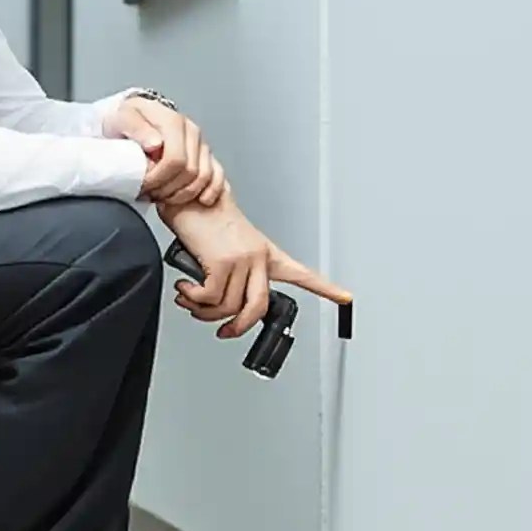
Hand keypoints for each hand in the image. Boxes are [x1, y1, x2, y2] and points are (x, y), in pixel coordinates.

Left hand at [104, 96, 225, 206]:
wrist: (135, 119)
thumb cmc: (127, 121)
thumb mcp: (123, 119)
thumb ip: (138, 130)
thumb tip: (155, 145)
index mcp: (173, 122)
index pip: (175, 159)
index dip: (158, 179)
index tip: (142, 186)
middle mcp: (191, 131)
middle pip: (189, 171)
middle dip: (168, 189)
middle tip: (149, 194)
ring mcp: (202, 142)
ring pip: (203, 177)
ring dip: (182, 194)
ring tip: (161, 196)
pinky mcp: (207, 154)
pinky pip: (217, 178)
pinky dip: (207, 192)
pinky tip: (190, 199)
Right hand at [159, 191, 353, 338]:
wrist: (189, 199)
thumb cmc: (204, 219)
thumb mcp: (226, 247)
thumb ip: (231, 275)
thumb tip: (218, 306)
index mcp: (265, 253)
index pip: (302, 273)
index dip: (326, 288)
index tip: (345, 297)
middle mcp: (258, 256)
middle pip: (258, 307)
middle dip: (238, 327)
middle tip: (224, 331)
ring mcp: (242, 259)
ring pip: (228, 306)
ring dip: (204, 312)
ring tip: (191, 300)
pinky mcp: (223, 261)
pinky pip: (209, 298)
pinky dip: (193, 299)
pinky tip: (186, 289)